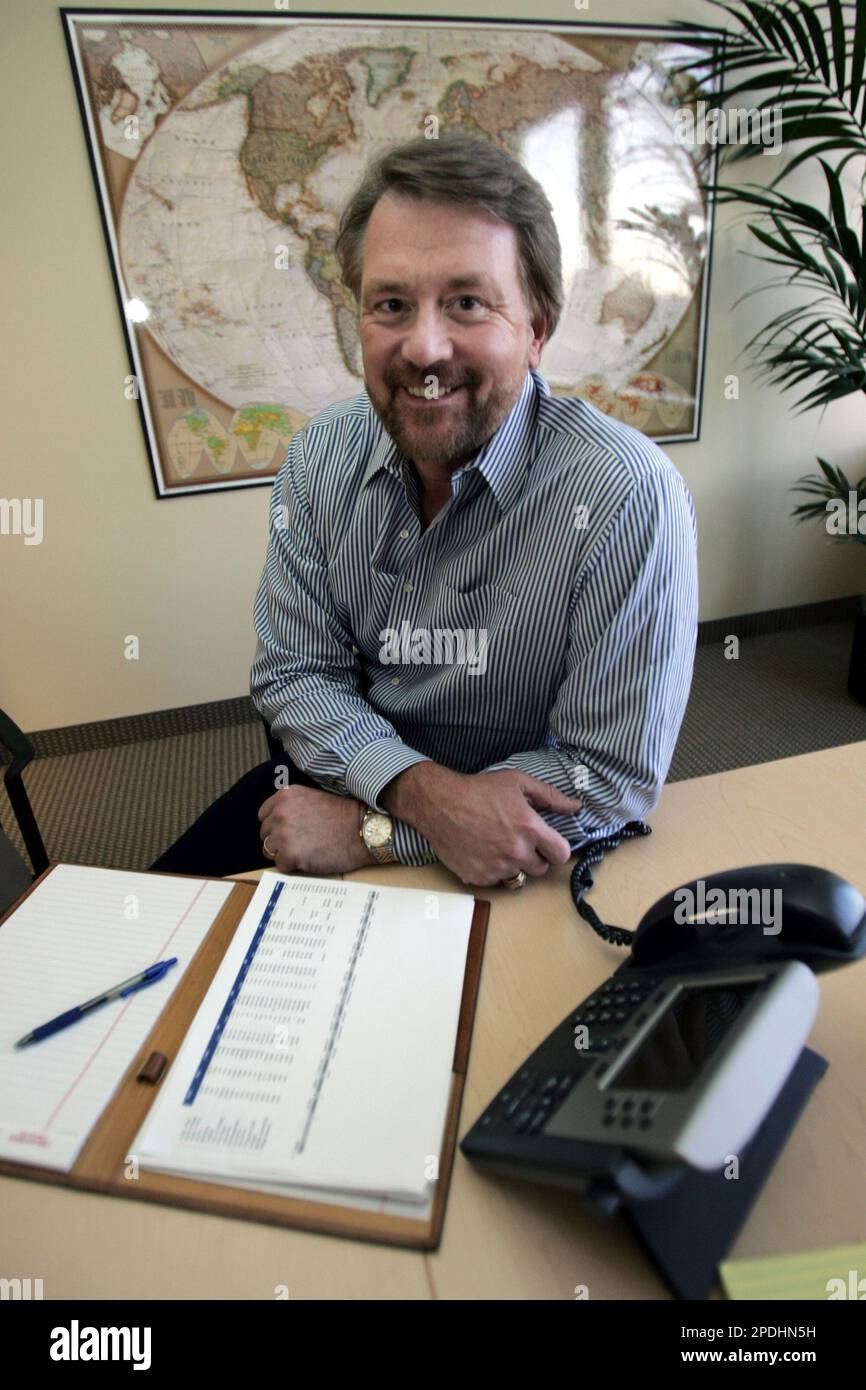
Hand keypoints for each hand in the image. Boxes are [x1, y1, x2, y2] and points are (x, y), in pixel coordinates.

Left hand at [257, 785, 371, 874]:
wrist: (363, 830)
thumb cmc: (344, 815)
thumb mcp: (312, 797)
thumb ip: (292, 805)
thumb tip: (277, 821)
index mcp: (285, 796)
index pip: (263, 815)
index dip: (276, 825)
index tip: (289, 831)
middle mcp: (280, 812)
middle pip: (265, 834)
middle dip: (279, 841)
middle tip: (301, 843)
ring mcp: (283, 834)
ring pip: (269, 851)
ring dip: (285, 854)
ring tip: (306, 851)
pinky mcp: (290, 854)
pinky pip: (280, 865)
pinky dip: (293, 866)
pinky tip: (310, 859)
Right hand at [383, 764, 580, 886]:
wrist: (439, 804)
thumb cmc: (479, 790)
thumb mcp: (517, 782)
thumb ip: (550, 796)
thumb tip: (576, 806)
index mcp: (530, 829)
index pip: (561, 854)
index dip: (557, 849)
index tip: (548, 843)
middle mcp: (516, 852)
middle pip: (541, 869)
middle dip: (534, 857)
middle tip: (518, 841)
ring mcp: (496, 867)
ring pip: (518, 875)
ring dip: (513, 864)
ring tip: (497, 844)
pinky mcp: (478, 877)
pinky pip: (495, 880)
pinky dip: (492, 870)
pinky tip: (482, 851)